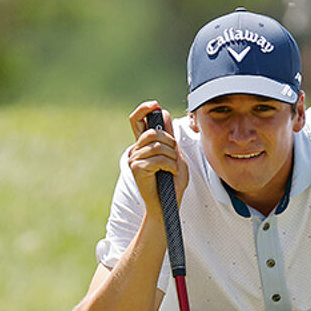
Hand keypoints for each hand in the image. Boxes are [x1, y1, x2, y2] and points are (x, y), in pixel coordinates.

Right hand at [128, 101, 188, 216]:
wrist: (167, 205)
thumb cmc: (173, 182)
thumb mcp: (176, 155)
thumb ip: (169, 136)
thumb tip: (162, 112)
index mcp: (144, 144)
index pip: (137, 120)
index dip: (144, 109)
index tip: (155, 105)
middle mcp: (136, 149)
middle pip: (153, 132)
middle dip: (170, 143)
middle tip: (175, 157)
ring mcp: (134, 158)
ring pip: (157, 145)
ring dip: (172, 157)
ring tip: (173, 168)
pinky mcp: (136, 168)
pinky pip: (157, 159)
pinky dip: (169, 166)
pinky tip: (170, 174)